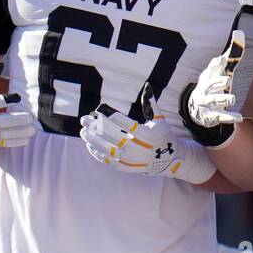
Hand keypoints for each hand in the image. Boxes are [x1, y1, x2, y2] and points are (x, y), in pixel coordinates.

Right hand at [0, 63, 38, 147]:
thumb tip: (1, 64)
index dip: (1, 100)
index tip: (17, 97)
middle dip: (15, 120)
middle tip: (30, 117)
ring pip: (0, 135)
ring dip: (18, 132)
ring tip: (33, 129)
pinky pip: (0, 144)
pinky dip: (14, 141)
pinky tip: (27, 138)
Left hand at [79, 84, 215, 183]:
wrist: (169, 159)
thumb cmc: (162, 134)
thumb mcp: (160, 119)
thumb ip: (151, 104)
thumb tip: (147, 85)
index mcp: (149, 135)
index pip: (128, 125)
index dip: (113, 117)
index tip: (99, 109)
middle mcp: (140, 149)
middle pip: (115, 137)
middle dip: (97, 127)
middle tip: (85, 119)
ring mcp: (133, 160)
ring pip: (109, 151)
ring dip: (93, 141)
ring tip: (83, 131)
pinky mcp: (127, 167)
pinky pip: (109, 162)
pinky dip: (98, 154)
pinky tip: (90, 145)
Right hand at [188, 30, 247, 126]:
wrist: (197, 108)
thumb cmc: (213, 84)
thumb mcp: (220, 70)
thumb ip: (231, 54)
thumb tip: (239, 33)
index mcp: (208, 76)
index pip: (211, 69)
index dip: (216, 64)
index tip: (222, 59)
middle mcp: (205, 88)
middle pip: (210, 84)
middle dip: (217, 82)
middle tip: (227, 80)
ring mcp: (206, 103)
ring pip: (215, 100)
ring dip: (223, 99)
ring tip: (233, 98)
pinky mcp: (210, 116)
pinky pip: (220, 117)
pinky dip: (229, 117)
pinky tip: (239, 118)